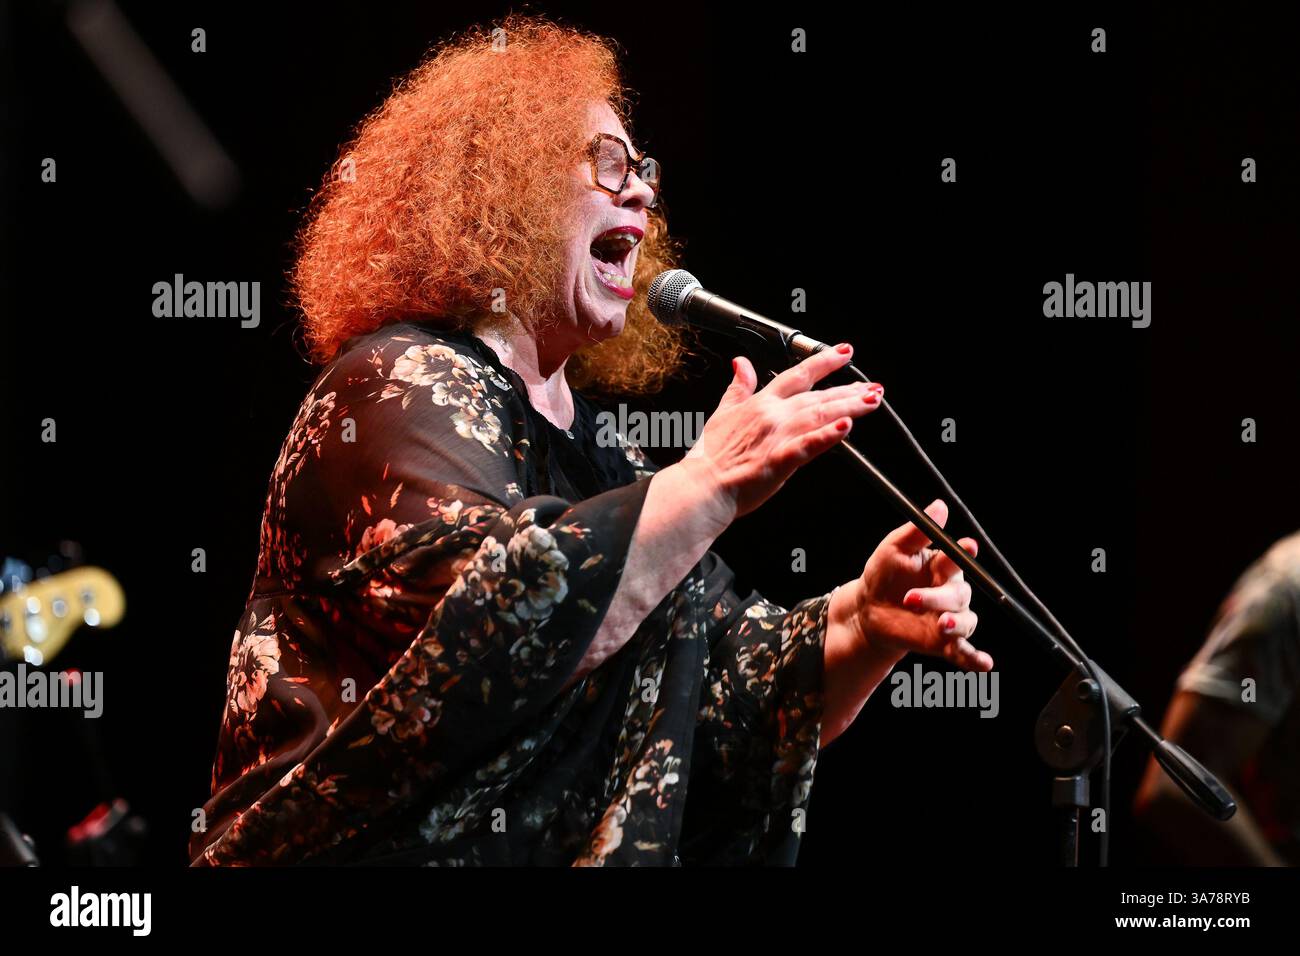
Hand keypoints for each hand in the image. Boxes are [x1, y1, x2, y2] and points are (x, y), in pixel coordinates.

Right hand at [683, 345, 882, 522]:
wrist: (701, 485)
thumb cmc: (710, 457)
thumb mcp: (722, 412)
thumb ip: (737, 387)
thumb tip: (740, 362)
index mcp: (761, 403)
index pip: (798, 375)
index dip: (824, 362)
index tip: (845, 352)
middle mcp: (773, 414)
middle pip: (818, 396)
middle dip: (849, 389)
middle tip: (874, 386)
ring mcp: (777, 436)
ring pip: (820, 415)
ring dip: (849, 406)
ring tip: (872, 400)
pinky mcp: (780, 460)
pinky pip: (808, 445)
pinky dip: (828, 435)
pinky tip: (847, 427)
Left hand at [833, 498, 990, 671]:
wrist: (868, 610)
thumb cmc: (883, 574)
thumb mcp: (893, 549)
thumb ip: (917, 532)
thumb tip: (940, 505)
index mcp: (943, 566)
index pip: (959, 558)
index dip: (964, 552)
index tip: (967, 546)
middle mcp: (952, 592)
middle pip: (959, 594)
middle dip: (938, 597)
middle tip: (910, 598)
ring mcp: (951, 618)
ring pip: (966, 622)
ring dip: (957, 624)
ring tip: (942, 625)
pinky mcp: (945, 643)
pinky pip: (965, 652)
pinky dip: (976, 659)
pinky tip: (985, 664)